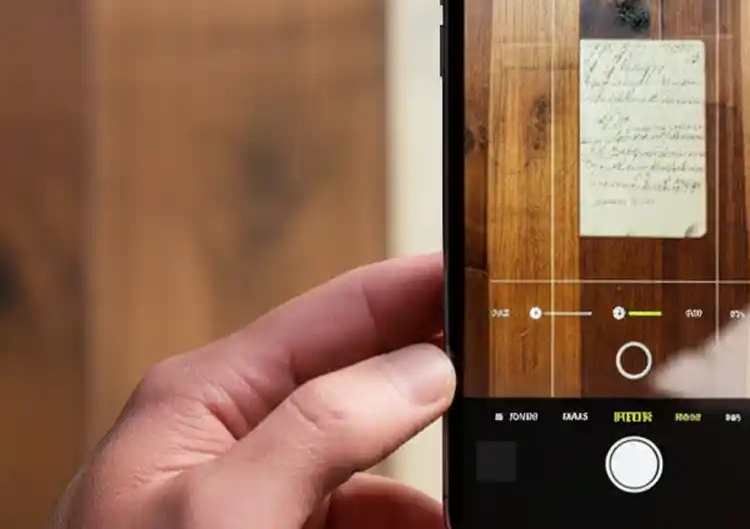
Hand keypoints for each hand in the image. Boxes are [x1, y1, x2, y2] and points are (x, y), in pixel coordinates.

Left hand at [50, 256, 453, 528]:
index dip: (421, 288)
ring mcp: (258, 502)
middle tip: (509, 390)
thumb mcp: (222, 513)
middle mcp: (235, 441)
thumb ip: (322, 425)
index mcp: (208, 400)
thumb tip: (421, 368)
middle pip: (368, 386)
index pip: (341, 312)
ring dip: (435, 490)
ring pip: (379, 471)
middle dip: (442, 393)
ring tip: (486, 492)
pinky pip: (367, 523)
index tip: (491, 278)